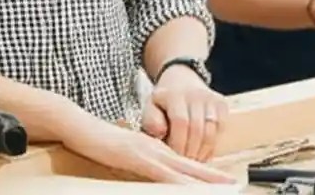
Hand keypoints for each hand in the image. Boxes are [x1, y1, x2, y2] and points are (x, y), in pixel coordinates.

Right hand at [62, 115, 235, 184]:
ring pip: (181, 169)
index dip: (206, 173)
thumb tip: (155, 176)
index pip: (186, 163)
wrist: (82, 127)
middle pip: (190, 165)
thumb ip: (144, 164)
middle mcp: (157, 149)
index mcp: (156, 149)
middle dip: (212, 178)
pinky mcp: (136, 156)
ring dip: (201, 181)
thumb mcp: (128, 155)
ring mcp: (147, 151)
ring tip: (220, 188)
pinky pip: (161, 172)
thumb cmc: (102, 143)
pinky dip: (176, 181)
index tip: (223, 181)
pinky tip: (187, 187)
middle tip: (232, 185)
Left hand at [142, 66, 228, 161]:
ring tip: (193, 160)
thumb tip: (160, 132)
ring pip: (211, 132)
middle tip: (183, 163)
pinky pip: (221, 129)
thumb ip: (151, 121)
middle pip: (197, 129)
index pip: (180, 122)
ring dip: (202, 151)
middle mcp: (195, 94)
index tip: (173, 156)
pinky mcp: (222, 104)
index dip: (178, 143)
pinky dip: (212, 145)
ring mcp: (211, 98)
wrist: (181, 80)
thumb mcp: (150, 107)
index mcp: (174, 95)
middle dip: (190, 151)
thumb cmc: (163, 101)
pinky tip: (202, 153)